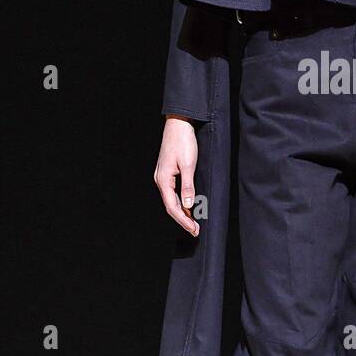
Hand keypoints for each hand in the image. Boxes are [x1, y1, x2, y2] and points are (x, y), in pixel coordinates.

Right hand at [154, 116, 199, 235]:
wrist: (178, 124)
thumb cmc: (183, 142)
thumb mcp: (188, 165)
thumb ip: (188, 186)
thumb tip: (187, 206)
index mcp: (163, 180)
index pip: (172, 207)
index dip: (183, 220)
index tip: (193, 229)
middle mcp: (161, 180)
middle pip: (171, 206)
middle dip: (183, 219)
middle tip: (195, 230)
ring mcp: (164, 176)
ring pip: (171, 200)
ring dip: (182, 212)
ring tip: (193, 222)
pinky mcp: (168, 172)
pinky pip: (173, 192)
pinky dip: (181, 202)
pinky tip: (188, 206)